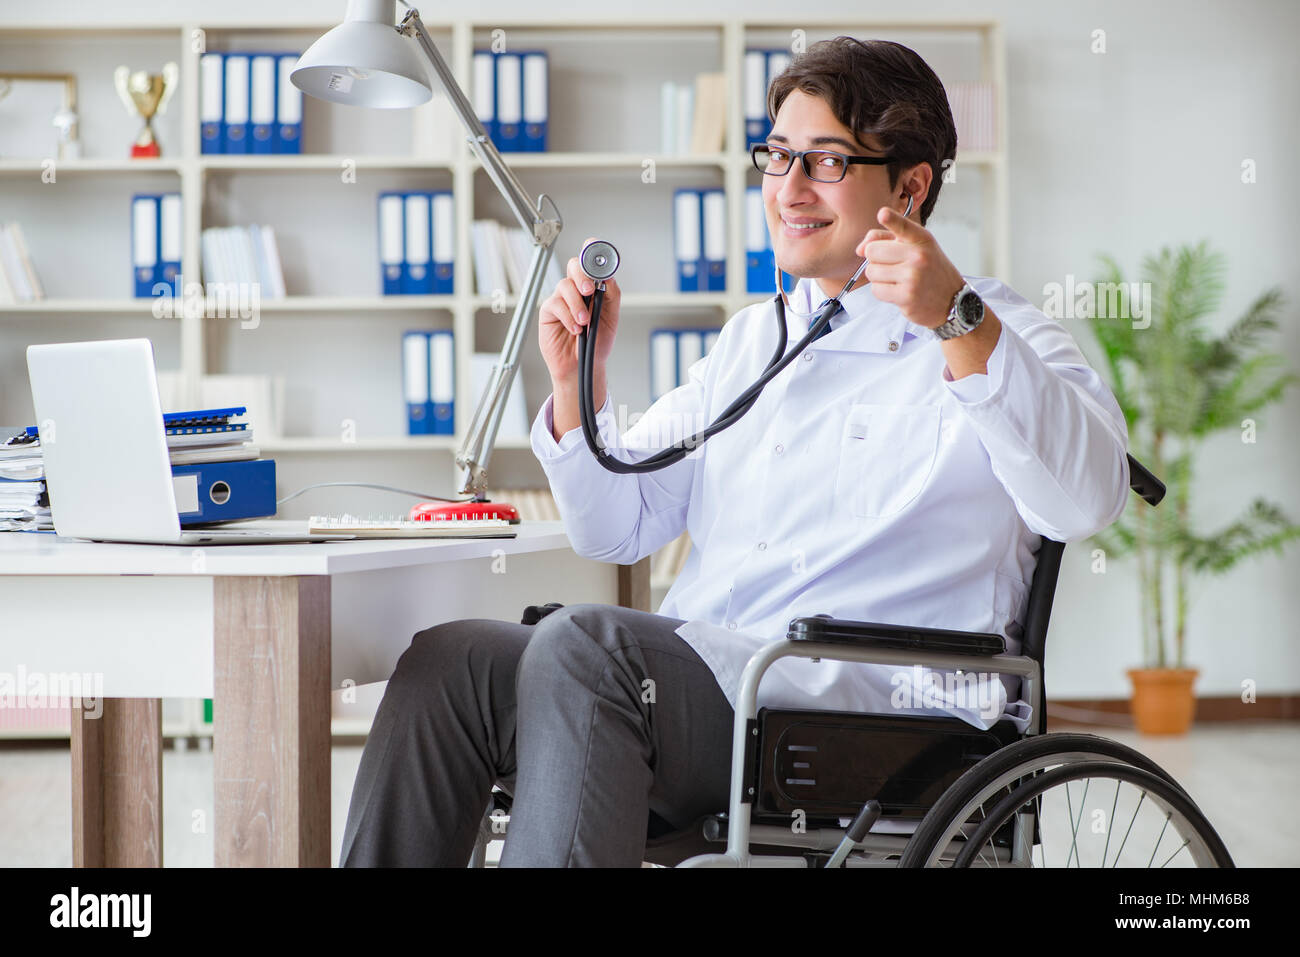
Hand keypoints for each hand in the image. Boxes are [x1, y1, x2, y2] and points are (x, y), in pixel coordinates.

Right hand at [537, 236, 621, 383]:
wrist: (584, 366)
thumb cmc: (597, 342)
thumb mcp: (611, 317)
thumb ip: (611, 294)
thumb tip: (607, 275)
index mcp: (593, 287)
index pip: (590, 262)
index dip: (591, 251)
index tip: (594, 247)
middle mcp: (576, 289)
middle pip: (574, 265)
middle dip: (582, 275)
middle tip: (588, 290)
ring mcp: (562, 299)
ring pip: (565, 285)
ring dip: (577, 304)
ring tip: (584, 322)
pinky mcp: (549, 311)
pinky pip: (555, 304)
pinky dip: (567, 316)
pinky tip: (575, 329)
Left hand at [856, 207, 964, 329]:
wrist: (951, 300)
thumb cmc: (930, 271)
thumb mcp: (916, 248)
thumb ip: (886, 240)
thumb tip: (860, 249)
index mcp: (922, 239)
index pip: (903, 226)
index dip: (891, 220)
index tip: (883, 214)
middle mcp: (919, 256)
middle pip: (872, 251)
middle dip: (876, 259)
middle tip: (891, 265)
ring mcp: (913, 277)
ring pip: (871, 272)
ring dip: (879, 277)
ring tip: (897, 279)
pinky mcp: (906, 296)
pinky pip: (876, 290)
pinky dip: (882, 291)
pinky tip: (898, 291)